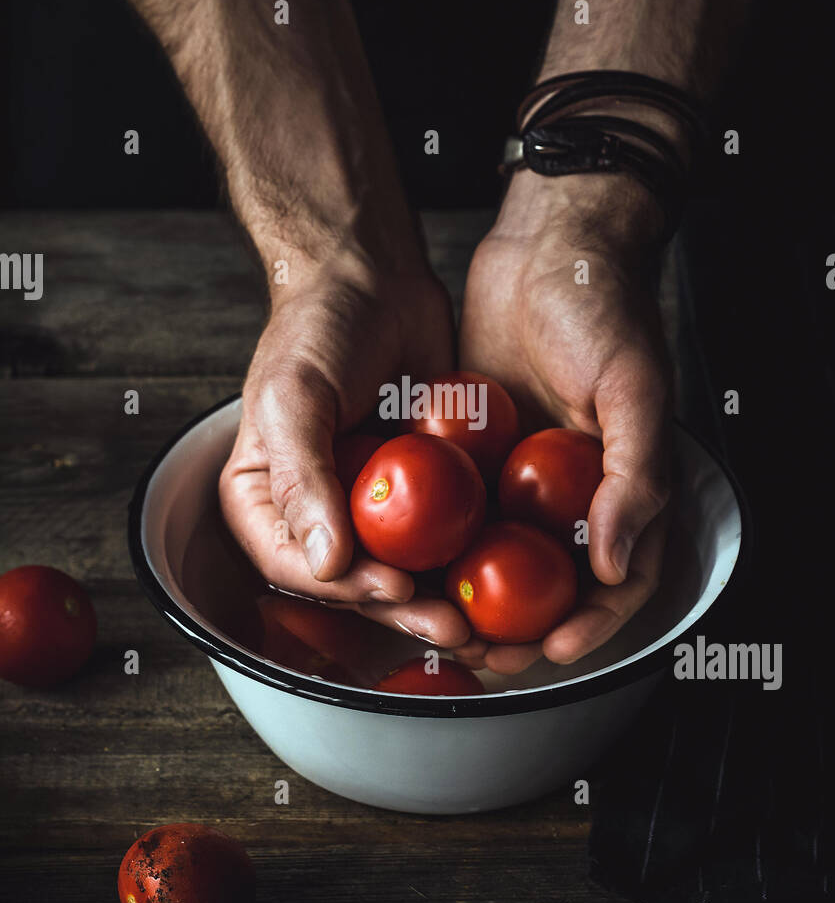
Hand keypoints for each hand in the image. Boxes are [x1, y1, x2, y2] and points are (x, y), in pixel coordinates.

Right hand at [219, 249, 472, 648]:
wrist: (375, 277)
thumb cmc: (317, 328)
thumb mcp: (294, 398)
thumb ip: (300, 479)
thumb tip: (323, 562)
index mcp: (264, 501)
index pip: (296, 566)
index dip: (343, 589)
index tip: (391, 587)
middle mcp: (315, 513)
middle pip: (354, 582)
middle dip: (404, 610)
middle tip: (452, 625)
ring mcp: (370, 507)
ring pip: (402, 570)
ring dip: (440, 599)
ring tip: (483, 623)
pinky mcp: (420, 493)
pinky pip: (441, 535)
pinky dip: (467, 558)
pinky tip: (502, 574)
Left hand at [456, 169, 671, 672]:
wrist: (545, 243)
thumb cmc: (603, 307)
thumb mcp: (634, 389)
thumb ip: (635, 476)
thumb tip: (616, 562)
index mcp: (624, 484)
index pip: (619, 578)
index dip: (593, 622)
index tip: (554, 647)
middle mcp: (574, 490)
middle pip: (553, 584)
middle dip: (523, 629)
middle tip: (485, 652)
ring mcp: (525, 474)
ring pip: (501, 557)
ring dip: (475, 597)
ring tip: (441, 622)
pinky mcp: (480, 452)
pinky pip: (460, 510)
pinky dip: (440, 543)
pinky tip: (408, 564)